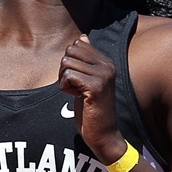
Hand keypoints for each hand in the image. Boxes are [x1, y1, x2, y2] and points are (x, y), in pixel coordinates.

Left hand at [58, 36, 124, 160]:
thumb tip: (83, 37)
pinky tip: (76, 97)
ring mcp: (103, 75)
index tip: (77, 79)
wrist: (103, 134)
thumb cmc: (92, 109)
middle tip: (73, 86)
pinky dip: (65, 88)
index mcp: (106, 62)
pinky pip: (68, 76)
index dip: (70, 61)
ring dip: (64, 79)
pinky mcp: (96, 87)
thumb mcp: (89, 81)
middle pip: (70, 51)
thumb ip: (86, 60)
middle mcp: (107, 65)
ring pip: (66, 63)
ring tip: (75, 92)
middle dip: (64, 68)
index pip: (78, 44)